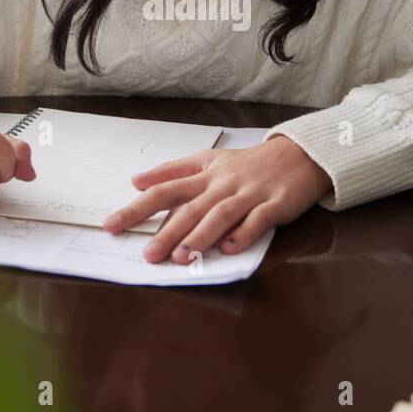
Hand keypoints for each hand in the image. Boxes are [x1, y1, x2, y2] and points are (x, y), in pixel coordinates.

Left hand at [102, 135, 333, 263]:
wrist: (299, 155)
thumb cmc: (249, 163)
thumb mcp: (208, 159)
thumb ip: (172, 171)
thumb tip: (136, 181)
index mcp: (205, 175)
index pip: (165, 190)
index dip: (138, 208)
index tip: (113, 224)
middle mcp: (224, 184)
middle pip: (191, 208)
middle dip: (168, 232)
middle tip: (148, 255)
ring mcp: (250, 194)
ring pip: (222, 214)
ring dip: (201, 236)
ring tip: (182, 256)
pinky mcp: (276, 204)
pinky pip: (258, 220)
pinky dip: (244, 233)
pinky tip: (229, 248)